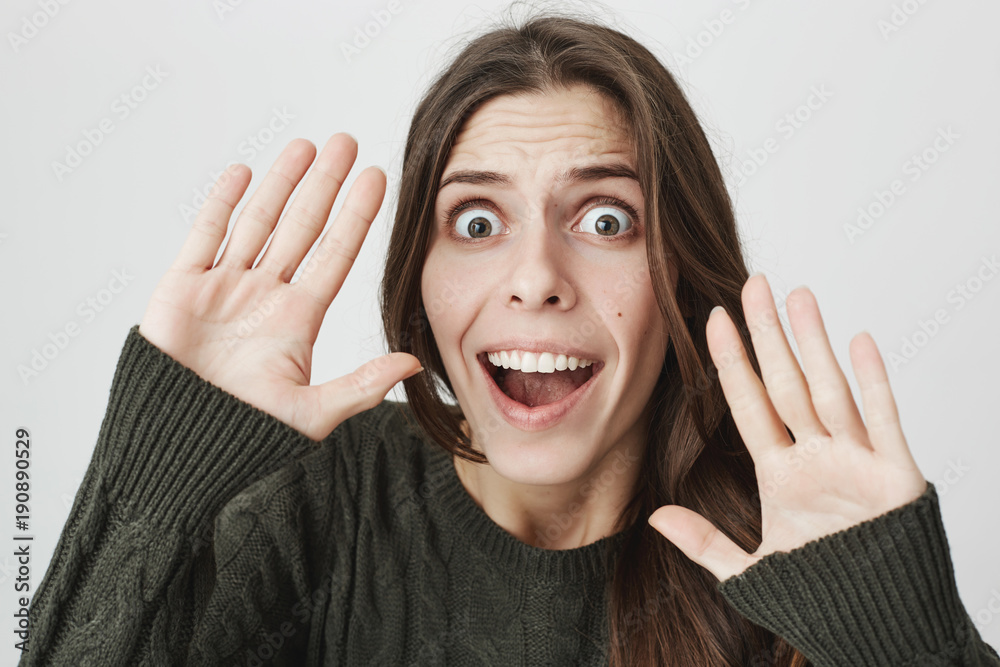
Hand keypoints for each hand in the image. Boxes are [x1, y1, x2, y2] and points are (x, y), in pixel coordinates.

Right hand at [139, 135, 422, 441]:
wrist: (177, 446)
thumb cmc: (243, 435)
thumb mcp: (311, 413)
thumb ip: (362, 386)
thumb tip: (414, 363)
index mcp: (298, 319)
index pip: (336, 254)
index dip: (356, 215)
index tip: (377, 178)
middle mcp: (266, 295)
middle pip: (302, 227)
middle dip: (324, 184)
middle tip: (346, 141)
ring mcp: (225, 287)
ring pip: (258, 222)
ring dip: (281, 184)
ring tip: (305, 146)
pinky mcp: (182, 288)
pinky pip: (204, 236)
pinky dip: (221, 204)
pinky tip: (243, 172)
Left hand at [648, 273, 926, 580]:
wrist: (875, 625)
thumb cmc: (819, 592)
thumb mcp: (751, 569)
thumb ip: (704, 542)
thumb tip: (656, 518)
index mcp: (782, 473)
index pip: (750, 404)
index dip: (732, 363)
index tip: (713, 320)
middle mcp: (817, 457)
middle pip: (787, 384)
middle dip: (769, 335)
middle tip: (753, 283)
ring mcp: (856, 462)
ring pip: (830, 390)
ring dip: (813, 343)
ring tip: (797, 296)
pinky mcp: (896, 478)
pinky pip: (883, 423)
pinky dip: (875, 384)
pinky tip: (859, 341)